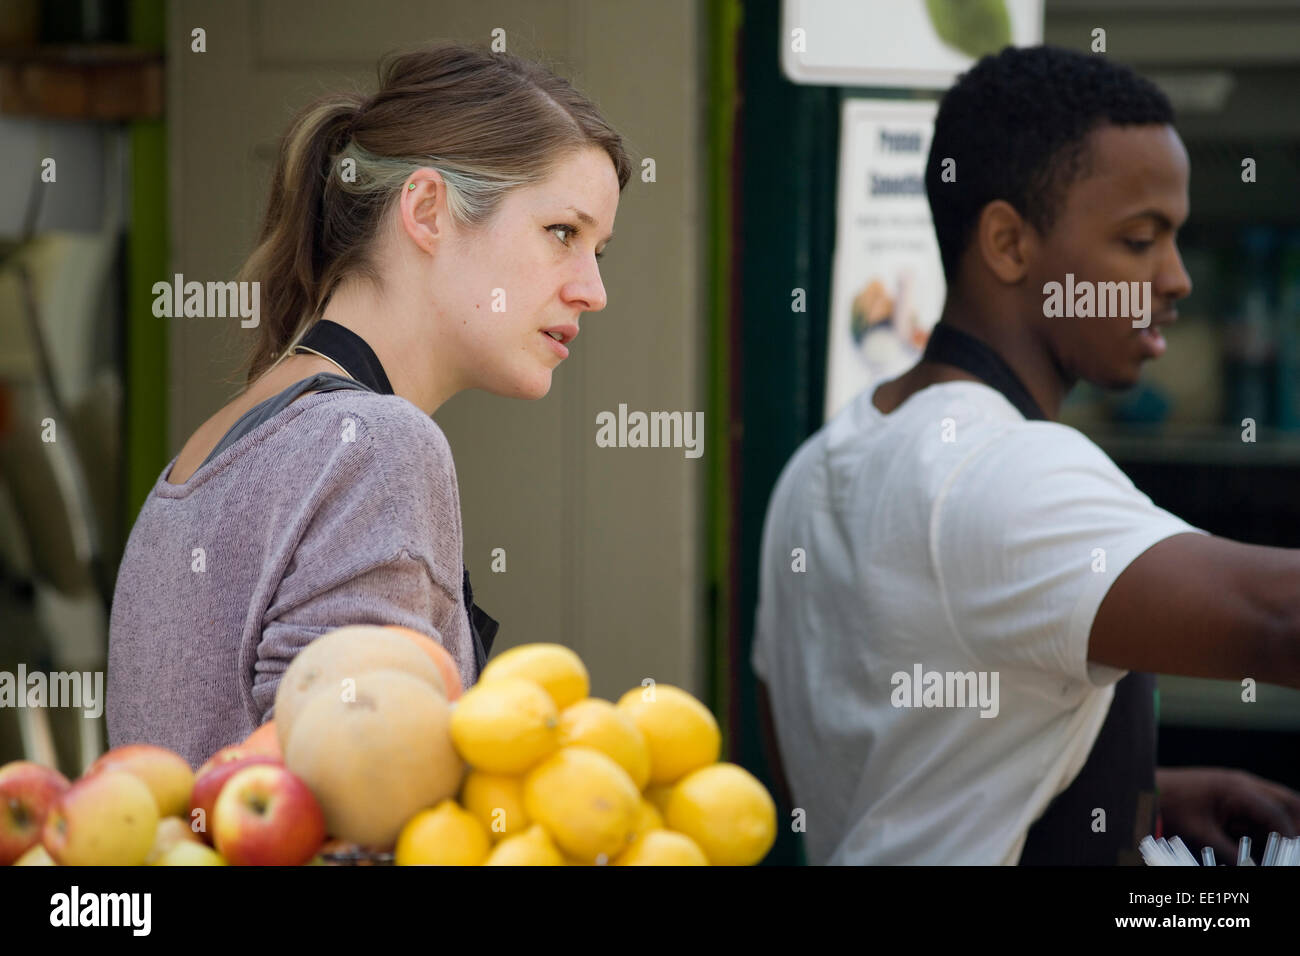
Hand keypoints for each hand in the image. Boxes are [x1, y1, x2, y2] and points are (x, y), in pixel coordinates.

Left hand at [1156, 766, 1299, 862]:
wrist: (1144, 788)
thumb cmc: (1169, 806)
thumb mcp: (1201, 835)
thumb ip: (1232, 854)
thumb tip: (1251, 867)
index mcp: (1238, 789)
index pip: (1278, 814)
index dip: (1290, 838)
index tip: (1290, 857)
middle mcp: (1244, 784)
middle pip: (1288, 802)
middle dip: (1295, 826)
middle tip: (1292, 850)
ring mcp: (1239, 788)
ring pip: (1277, 805)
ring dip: (1282, 826)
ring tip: (1281, 849)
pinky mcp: (1232, 796)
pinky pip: (1260, 810)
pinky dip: (1267, 827)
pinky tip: (1262, 845)